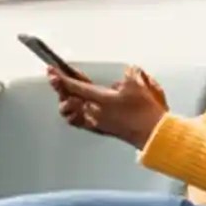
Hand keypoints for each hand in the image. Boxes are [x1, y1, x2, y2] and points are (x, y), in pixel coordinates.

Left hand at [49, 66, 168, 148]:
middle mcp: (96, 112)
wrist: (153, 134)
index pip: (76, 87)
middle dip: (60, 88)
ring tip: (65, 94)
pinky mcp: (102, 130)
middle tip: (56, 79)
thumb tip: (126, 73)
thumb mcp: (139, 84)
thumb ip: (129, 74)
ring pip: (73, 112)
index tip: (52, 71)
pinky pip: (81, 121)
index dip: (62, 78)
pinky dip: (76, 114)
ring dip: (67, 102)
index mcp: (102, 99)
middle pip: (69, 99)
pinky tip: (77, 110)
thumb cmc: (146, 112)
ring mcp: (97, 123)